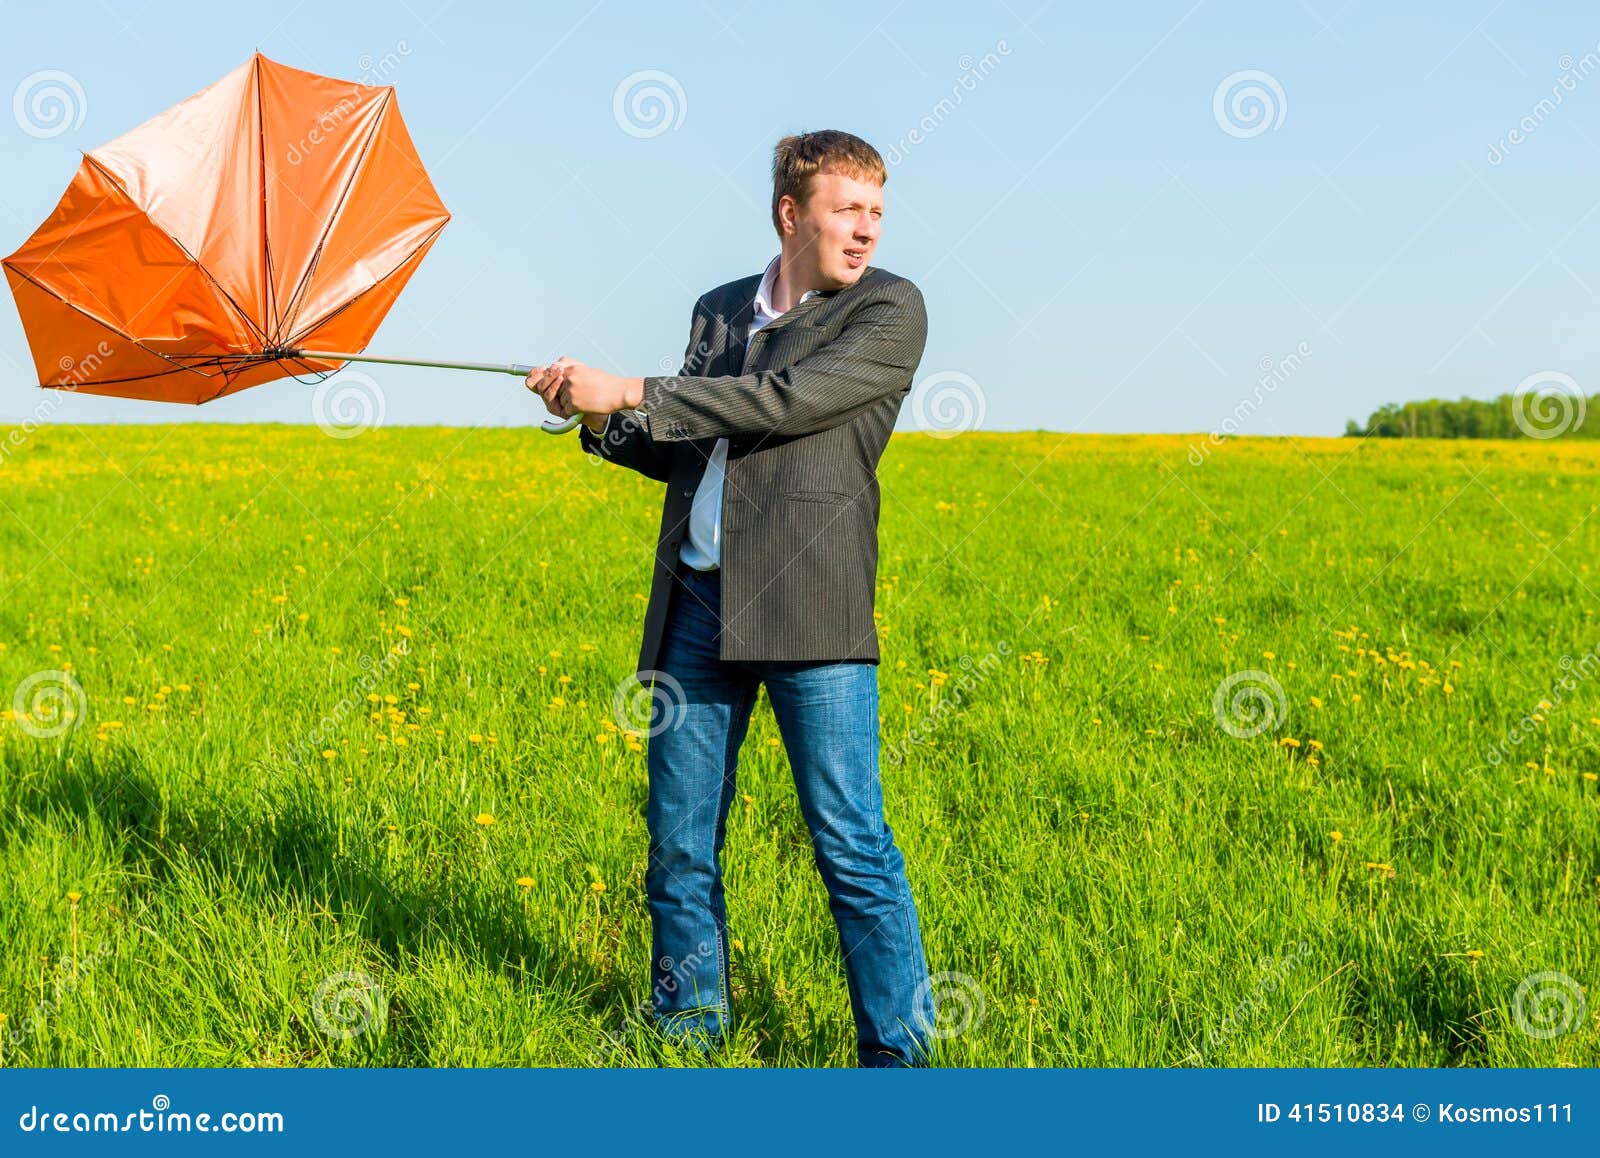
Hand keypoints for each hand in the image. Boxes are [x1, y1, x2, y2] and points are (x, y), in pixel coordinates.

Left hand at [524, 357, 643, 420]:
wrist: (619, 392)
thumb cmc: (604, 383)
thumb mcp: (585, 370)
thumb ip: (568, 366)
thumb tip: (550, 367)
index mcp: (570, 368)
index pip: (547, 372)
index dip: (536, 376)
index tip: (529, 379)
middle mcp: (567, 378)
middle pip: (548, 388)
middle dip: (553, 392)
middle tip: (568, 394)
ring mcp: (570, 391)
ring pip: (558, 400)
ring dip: (568, 402)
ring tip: (586, 397)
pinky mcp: (574, 403)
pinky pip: (566, 409)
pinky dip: (575, 410)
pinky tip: (588, 405)